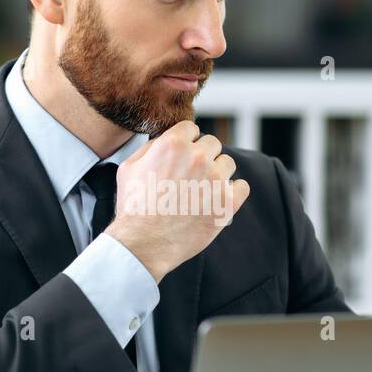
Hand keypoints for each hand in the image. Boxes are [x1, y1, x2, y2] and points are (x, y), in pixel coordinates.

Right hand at [106, 120, 250, 281]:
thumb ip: (151, 147)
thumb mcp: (129, 168)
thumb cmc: (134, 207)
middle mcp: (198, 157)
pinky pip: (242, 186)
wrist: (144, 243)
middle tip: (192, 176)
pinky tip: (219, 200)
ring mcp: (216, 179)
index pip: (192, 129)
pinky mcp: (228, 202)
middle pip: (212, 144)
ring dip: (218, 173)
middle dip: (203, 156)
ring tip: (203, 190)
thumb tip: (166, 139)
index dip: (186, 142)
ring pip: (228, 163)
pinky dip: (233, 192)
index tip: (183, 157)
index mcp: (174, 144)